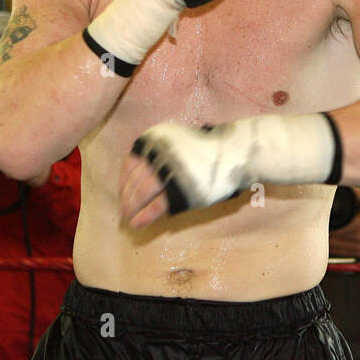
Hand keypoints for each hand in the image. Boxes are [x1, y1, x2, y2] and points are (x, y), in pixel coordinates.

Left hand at [120, 114, 337, 228]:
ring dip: (132, 208)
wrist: (236, 152)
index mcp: (157, 136)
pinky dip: (145, 215)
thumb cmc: (208, 149)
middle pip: (135, 179)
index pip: (131, 162)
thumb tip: (139, 175)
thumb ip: (161, 154)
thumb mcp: (180, 142)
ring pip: (142, 193)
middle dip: (126, 198)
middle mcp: (160, 150)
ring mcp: (171, 169)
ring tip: (129, 219)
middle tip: (123, 211)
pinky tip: (139, 223)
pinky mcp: (182, 188)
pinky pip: (157, 205)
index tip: (123, 193)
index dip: (123, 181)